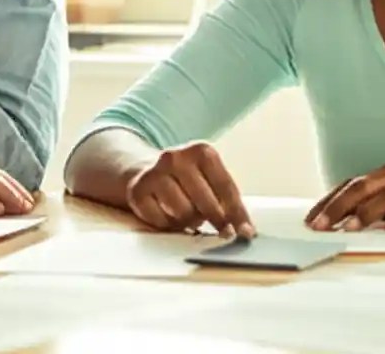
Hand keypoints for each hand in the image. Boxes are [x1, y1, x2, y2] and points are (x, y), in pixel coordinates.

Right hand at [125, 142, 255, 237]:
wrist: (144, 169)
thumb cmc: (187, 180)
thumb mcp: (209, 178)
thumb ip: (227, 201)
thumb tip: (245, 230)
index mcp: (201, 151)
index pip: (225, 186)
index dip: (237, 213)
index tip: (246, 232)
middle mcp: (176, 158)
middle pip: (205, 202)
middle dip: (217, 221)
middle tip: (223, 233)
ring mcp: (155, 173)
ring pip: (183, 213)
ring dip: (191, 222)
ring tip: (191, 215)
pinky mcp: (138, 191)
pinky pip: (162, 221)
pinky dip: (169, 225)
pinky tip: (170, 216)